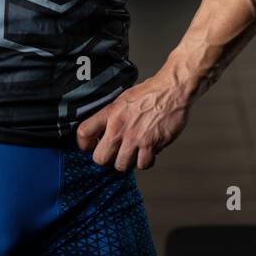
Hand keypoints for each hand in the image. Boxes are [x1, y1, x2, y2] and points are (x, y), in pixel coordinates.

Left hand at [75, 71, 190, 170]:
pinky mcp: (152, 144)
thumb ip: (110, 115)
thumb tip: (102, 131)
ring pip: (122, 166)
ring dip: (128, 161)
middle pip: (100, 158)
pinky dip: (146, 161)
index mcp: (110, 113)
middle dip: (107, 159)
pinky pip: (143, 164)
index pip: (83, 133)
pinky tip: (148, 151)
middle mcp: (120, 127)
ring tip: (133, 152)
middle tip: (114, 154)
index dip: (84, 144)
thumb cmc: (150, 93)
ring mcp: (136, 137)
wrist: (172, 90)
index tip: (90, 146)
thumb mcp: (122, 99)